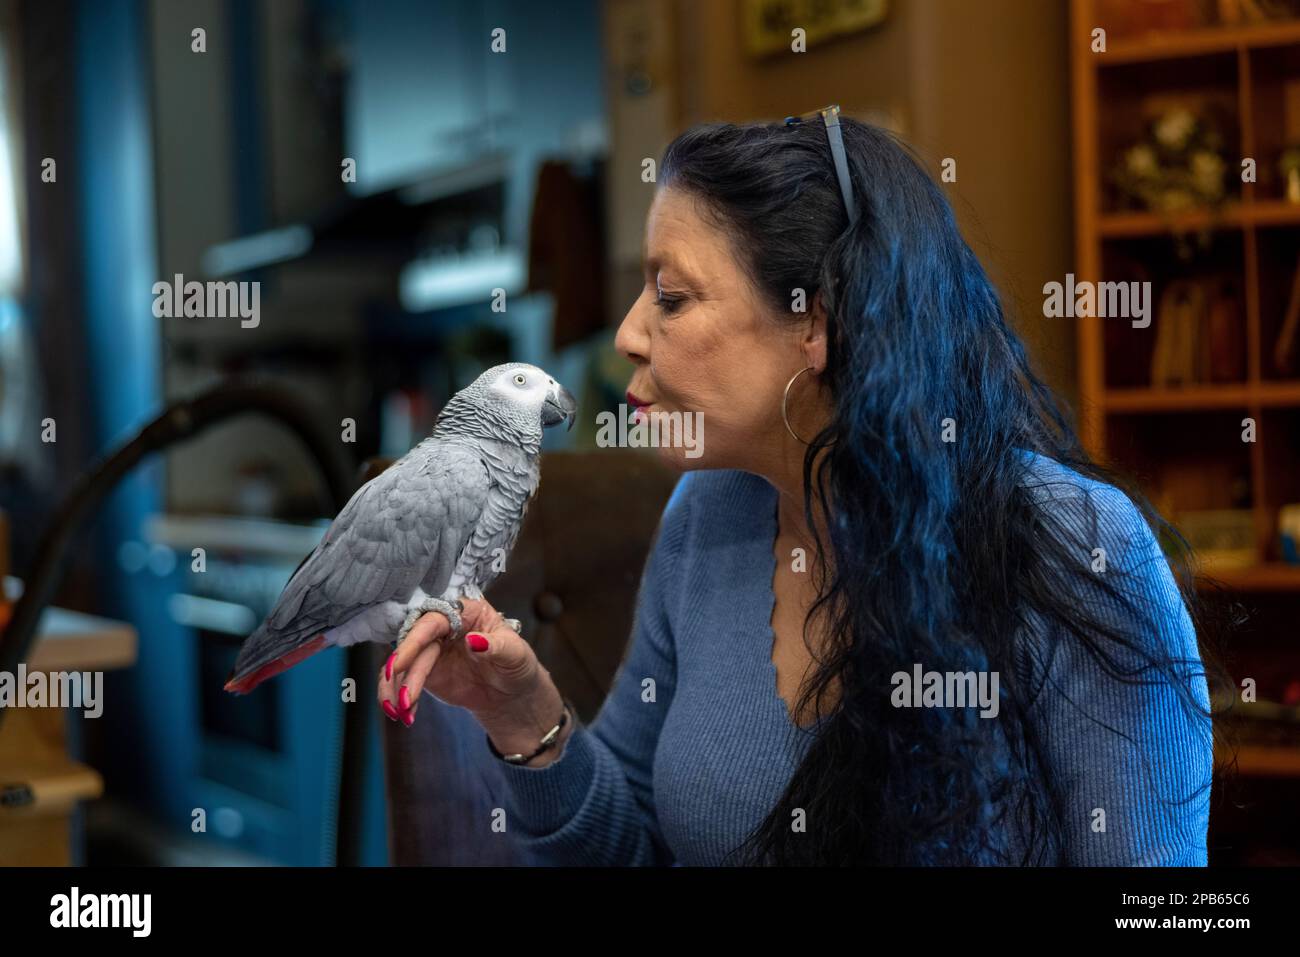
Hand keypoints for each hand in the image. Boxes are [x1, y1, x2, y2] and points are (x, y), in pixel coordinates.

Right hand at [377, 596, 544, 726]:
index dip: (414, 640)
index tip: (401, 663)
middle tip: (400, 697)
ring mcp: (432, 649)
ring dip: (395, 687)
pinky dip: (400, 698)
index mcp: (466, 612)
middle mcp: (444, 627)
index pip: (434, 620)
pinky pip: (405, 680)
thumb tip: (474, 640)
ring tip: (399, 712)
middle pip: (413, 643)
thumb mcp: (515, 654)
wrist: (510, 690)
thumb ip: (496, 646)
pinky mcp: (426, 671)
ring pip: (404, 663)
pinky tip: (406, 715)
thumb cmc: (516, 663)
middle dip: (403, 670)